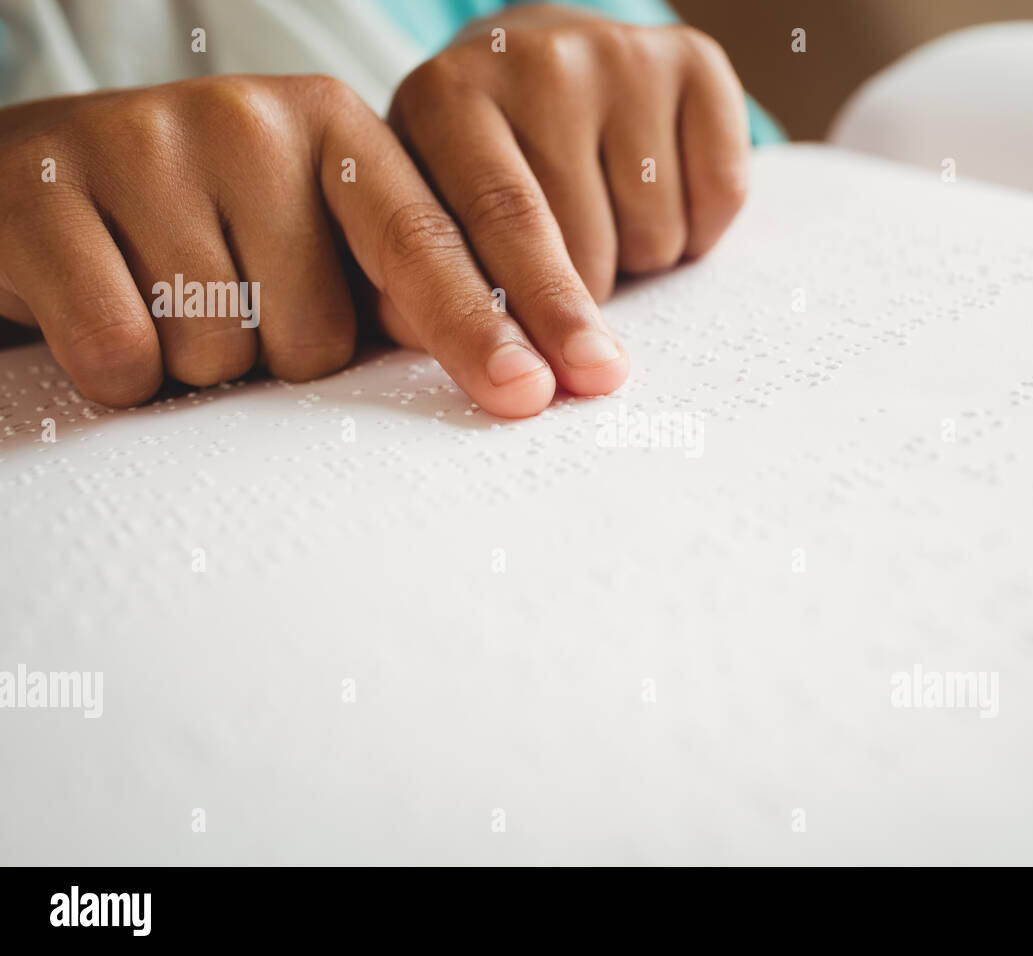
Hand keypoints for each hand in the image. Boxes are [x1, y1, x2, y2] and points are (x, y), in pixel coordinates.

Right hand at [0, 75, 570, 415]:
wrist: (34, 189)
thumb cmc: (200, 226)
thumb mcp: (311, 232)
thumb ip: (402, 280)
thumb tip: (510, 359)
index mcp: (334, 128)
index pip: (430, 244)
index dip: (494, 324)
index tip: (553, 390)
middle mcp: (249, 117)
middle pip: (319, 338)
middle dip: (280, 353)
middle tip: (227, 300)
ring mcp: (143, 145)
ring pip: (223, 356)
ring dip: (198, 362)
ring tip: (160, 294)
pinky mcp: (44, 196)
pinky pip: (123, 359)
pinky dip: (118, 371)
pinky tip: (103, 308)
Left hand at [386, 5, 750, 406]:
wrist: (548, 59)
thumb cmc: (482, 161)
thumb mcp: (426, 207)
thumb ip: (412, 282)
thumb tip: (431, 349)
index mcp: (439, 101)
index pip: (451, 235)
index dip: (482, 323)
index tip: (525, 391)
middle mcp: (526, 62)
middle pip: (569, 245)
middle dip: (576, 316)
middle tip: (587, 360)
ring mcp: (616, 55)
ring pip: (648, 232)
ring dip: (635, 262)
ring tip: (603, 224)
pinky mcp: (693, 60)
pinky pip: (719, 196)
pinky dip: (697, 228)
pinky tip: (655, 195)